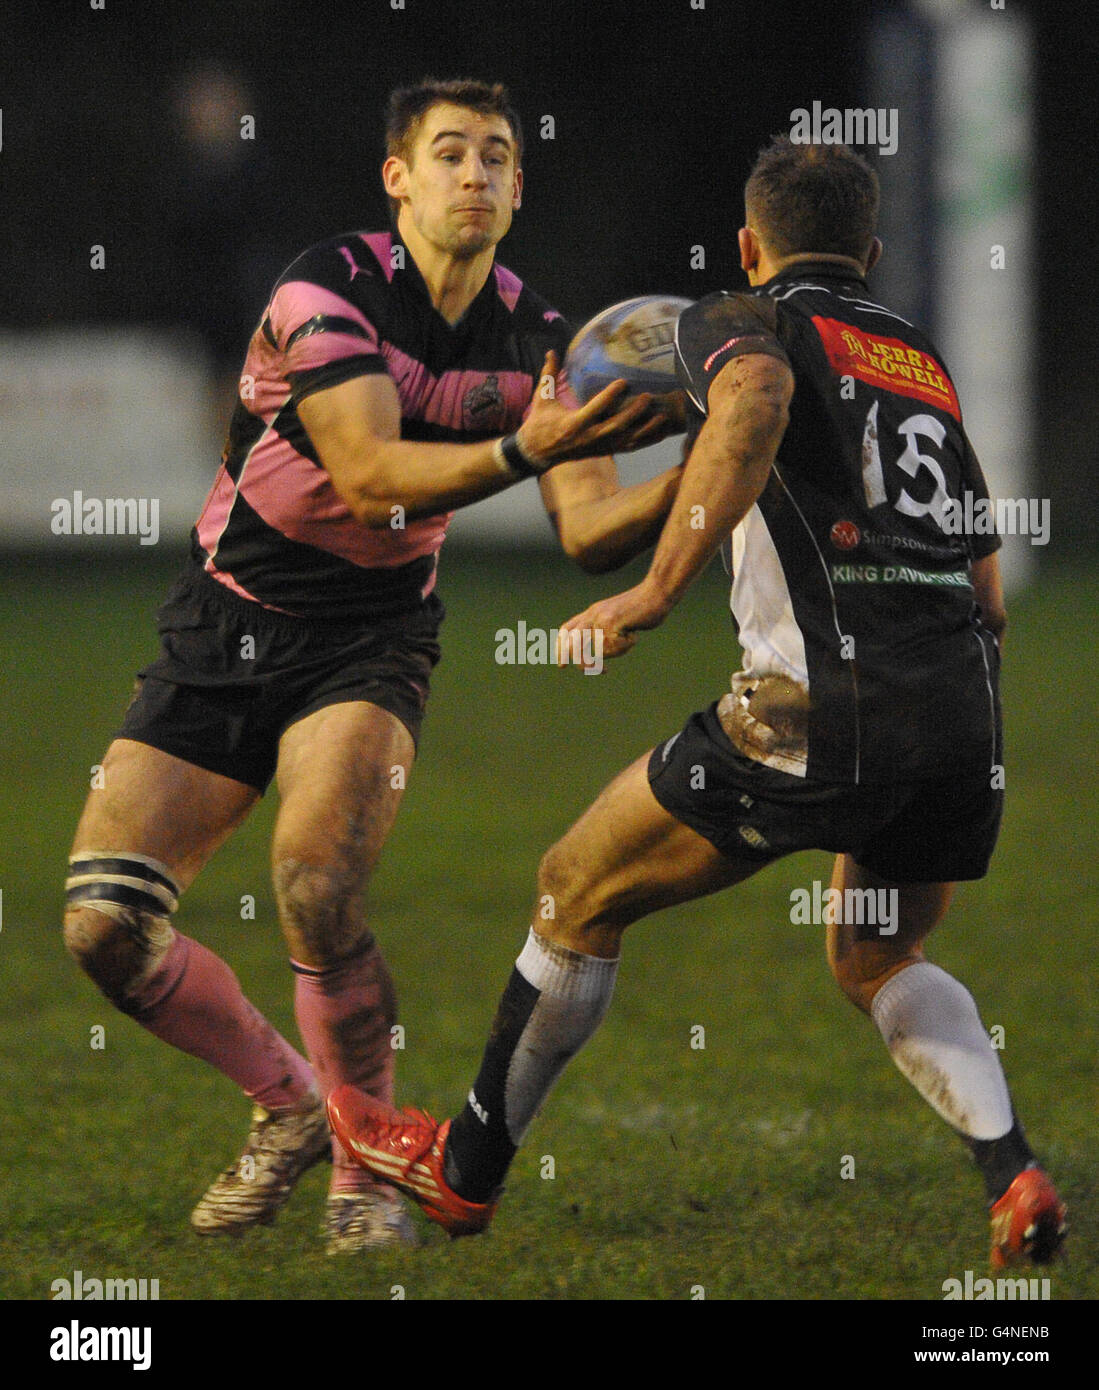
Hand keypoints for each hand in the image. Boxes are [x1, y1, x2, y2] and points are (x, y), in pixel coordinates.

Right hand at [518, 352, 673, 466]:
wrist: (537, 453)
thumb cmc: (540, 423)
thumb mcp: (542, 399)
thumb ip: (549, 375)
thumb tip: (551, 351)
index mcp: (574, 423)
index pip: (595, 409)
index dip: (609, 396)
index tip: (623, 382)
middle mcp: (588, 437)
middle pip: (616, 427)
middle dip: (633, 414)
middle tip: (648, 397)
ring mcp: (598, 447)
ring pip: (626, 441)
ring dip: (645, 430)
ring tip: (662, 416)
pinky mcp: (604, 452)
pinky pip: (628, 447)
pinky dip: (645, 441)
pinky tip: (661, 433)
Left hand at [555, 581, 667, 670]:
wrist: (657, 592)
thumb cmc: (643, 608)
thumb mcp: (618, 619)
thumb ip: (607, 631)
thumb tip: (599, 654)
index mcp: (592, 613)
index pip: (567, 629)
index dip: (561, 647)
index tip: (561, 665)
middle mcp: (594, 614)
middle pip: (573, 640)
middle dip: (576, 659)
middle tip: (587, 671)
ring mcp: (602, 617)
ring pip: (596, 648)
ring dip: (604, 658)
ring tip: (613, 659)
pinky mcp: (613, 621)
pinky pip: (612, 645)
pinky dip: (624, 646)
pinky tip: (634, 636)